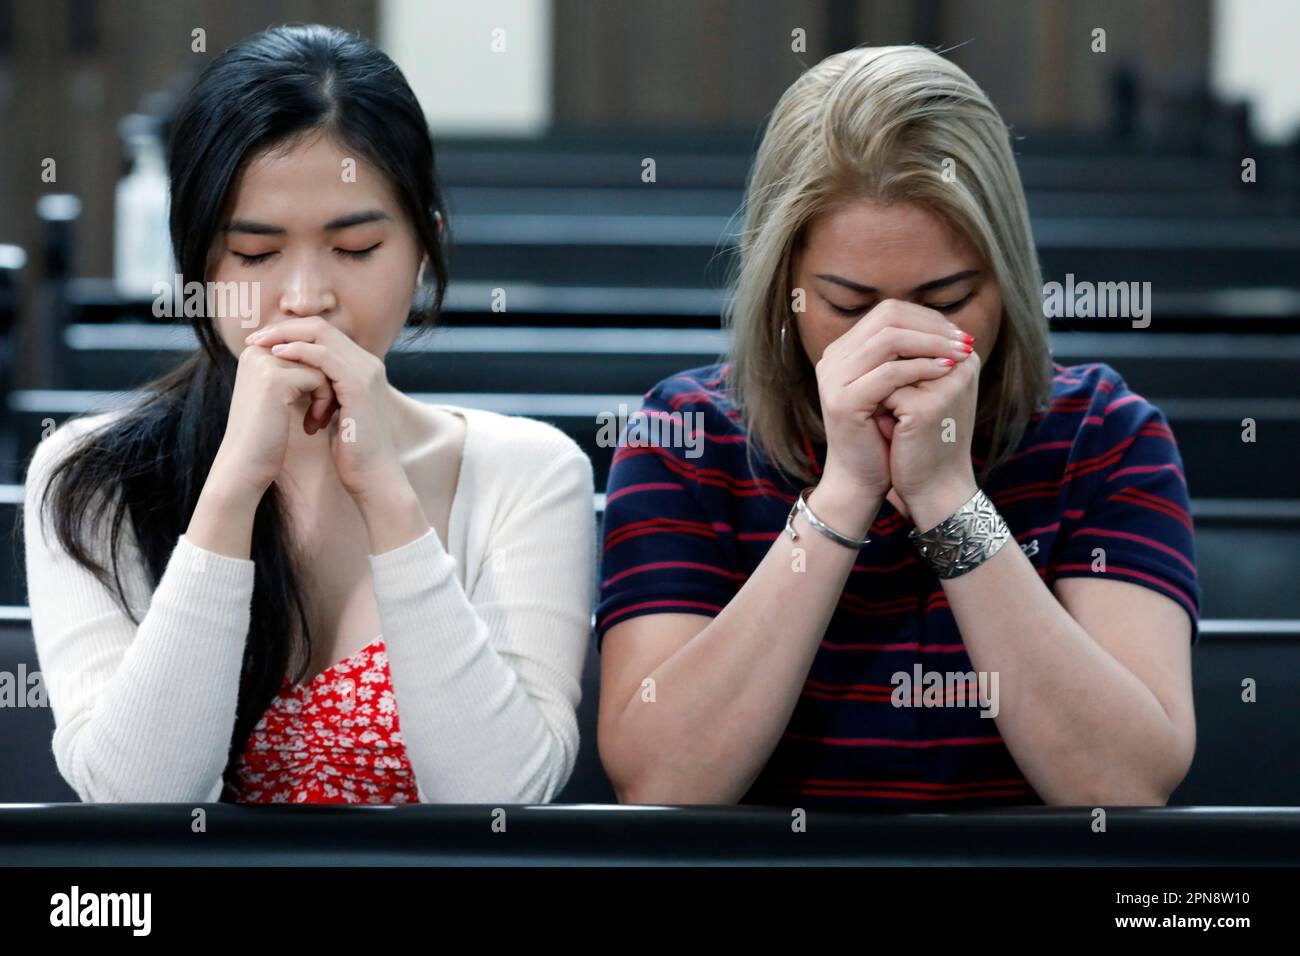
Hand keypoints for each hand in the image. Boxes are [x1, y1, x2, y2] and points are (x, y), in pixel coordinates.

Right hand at [209, 334, 341, 501]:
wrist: (245, 465)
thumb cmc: (267, 435)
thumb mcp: (280, 395)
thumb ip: (295, 370)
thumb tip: (330, 354)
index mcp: (256, 351)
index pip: (307, 350)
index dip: (319, 377)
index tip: (317, 405)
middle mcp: (257, 351)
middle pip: (315, 355)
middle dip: (326, 383)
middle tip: (323, 414)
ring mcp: (264, 363)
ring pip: (321, 365)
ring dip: (328, 394)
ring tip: (318, 420)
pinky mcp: (275, 379)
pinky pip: (320, 379)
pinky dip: (324, 402)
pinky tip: (312, 425)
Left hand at [242, 317, 405, 501]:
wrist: (372, 476)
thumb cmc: (352, 451)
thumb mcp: (335, 412)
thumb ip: (325, 391)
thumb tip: (298, 382)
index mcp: (363, 368)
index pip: (324, 334)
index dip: (292, 332)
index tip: (263, 342)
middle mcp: (368, 364)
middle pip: (322, 327)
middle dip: (284, 328)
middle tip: (255, 337)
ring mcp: (366, 372)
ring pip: (321, 334)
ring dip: (286, 335)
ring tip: (260, 344)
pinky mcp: (359, 385)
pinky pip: (324, 356)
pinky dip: (298, 352)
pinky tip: (277, 356)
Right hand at [813, 299, 974, 503]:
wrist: (860, 479)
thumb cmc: (883, 435)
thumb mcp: (895, 387)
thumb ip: (905, 355)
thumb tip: (943, 324)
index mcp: (843, 351)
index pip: (889, 312)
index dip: (927, 318)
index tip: (959, 333)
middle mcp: (832, 359)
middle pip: (888, 318)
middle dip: (932, 326)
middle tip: (964, 340)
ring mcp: (833, 379)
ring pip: (889, 340)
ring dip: (932, 343)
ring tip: (961, 353)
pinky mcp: (843, 402)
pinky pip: (889, 373)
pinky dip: (922, 369)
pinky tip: (946, 371)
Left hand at [880, 342, 981, 529]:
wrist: (936, 487)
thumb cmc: (925, 438)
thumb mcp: (924, 391)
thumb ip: (911, 358)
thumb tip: (875, 324)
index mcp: (965, 356)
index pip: (914, 327)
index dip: (888, 349)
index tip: (890, 382)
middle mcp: (963, 363)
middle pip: (900, 340)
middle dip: (883, 367)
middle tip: (887, 400)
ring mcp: (947, 384)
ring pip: (889, 365)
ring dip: (880, 387)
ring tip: (893, 416)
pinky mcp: (926, 406)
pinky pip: (883, 390)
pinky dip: (879, 409)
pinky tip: (894, 431)